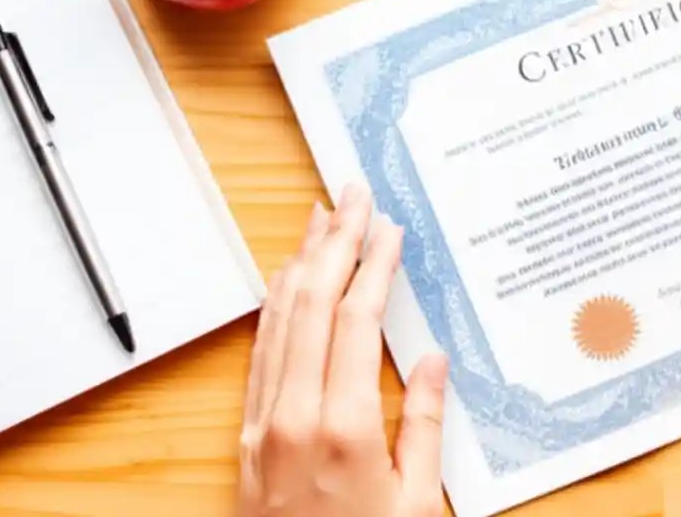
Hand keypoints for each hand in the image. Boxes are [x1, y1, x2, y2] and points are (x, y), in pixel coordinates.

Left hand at [237, 183, 449, 516]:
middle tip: (351, 194)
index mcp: (345, 427)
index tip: (386, 228)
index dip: (372, 264)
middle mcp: (294, 414)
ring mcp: (263, 422)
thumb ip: (427, 425)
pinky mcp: (246, 434)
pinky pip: (260, 351)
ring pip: (278, 317)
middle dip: (334, 240)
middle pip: (313, 302)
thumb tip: (433, 361)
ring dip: (300, 261)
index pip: (358, 318)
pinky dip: (275, 306)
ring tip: (321, 218)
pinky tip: (288, 281)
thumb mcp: (418, 502)